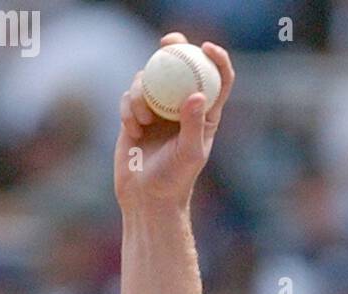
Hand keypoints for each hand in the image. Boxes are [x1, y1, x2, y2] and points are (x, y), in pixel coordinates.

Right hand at [113, 33, 234, 210]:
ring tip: (144, 121)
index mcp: (206, 116)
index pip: (218, 81)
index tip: (207, 47)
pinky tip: (133, 130)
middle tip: (168, 42)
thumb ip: (193, 124)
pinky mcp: (136, 115)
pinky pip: (129, 96)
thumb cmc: (174, 180)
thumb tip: (197, 95)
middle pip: (181, 67)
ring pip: (149, 78)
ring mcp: (158, 110)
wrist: (147, 197)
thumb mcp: (189, 153)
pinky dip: (129, 109)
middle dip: (175, 49)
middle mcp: (182, 108)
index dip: (217, 59)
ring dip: (142, 93)